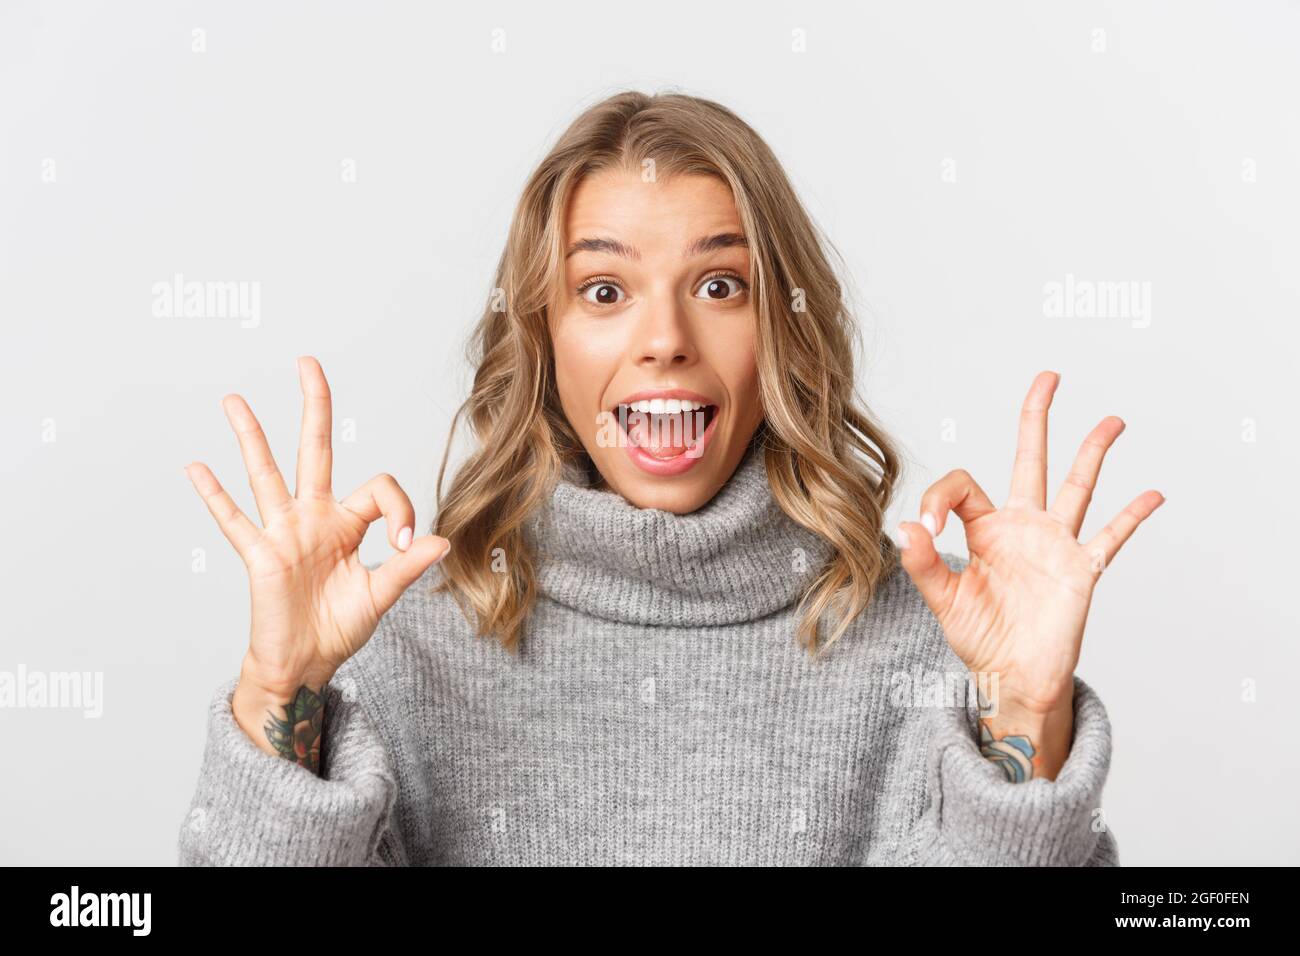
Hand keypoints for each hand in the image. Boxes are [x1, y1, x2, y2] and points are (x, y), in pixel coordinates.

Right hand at [184, 357, 449, 715]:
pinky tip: (197, 466)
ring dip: (251, 437)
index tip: (407, 541)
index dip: (400, 509)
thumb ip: (406, 566)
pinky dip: (215, 496)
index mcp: (348, 524)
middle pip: (314, 450)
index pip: (378, 489)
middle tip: (308, 362)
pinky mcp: (260, 557)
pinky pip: (235, 521)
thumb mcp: (380, 595)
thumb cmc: (339, 628)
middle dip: (314, 406)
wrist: (305, 664)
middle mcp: (314, 518)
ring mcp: (283, 533)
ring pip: (266, 474)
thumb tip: (442, 541)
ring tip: (234, 399)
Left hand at [896, 371, 1162, 778]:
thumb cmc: (978, 637)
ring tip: (1112, 420)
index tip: (927, 525)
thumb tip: (905, 526)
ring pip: (1077, 487)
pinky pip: (1111, 538)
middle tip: (1049, 378)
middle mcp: (1022, 527)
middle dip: (1037, 418)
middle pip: (1030, 460)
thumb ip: (924, 563)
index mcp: (984, 529)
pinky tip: (1152, 494)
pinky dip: (1132, 517)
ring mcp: (1055, 545)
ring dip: (1093, 452)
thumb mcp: (942, 599)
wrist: (1011, 677)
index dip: (940, 497)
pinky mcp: (1081, 571)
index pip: (963, 485)